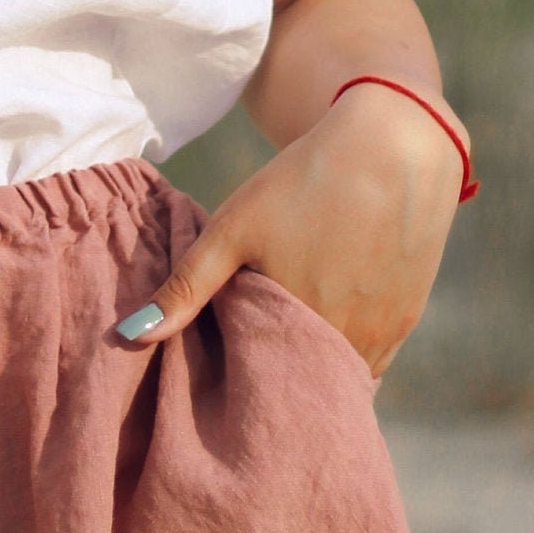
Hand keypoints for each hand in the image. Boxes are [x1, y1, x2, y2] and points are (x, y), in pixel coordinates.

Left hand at [113, 81, 468, 378]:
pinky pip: (370, 362)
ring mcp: (381, 337)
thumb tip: (129, 336)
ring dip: (310, 375)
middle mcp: (345, 346)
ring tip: (280, 351)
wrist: (395, 145)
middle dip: (271, 386)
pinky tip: (321, 333)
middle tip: (246, 364)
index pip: (257, 386)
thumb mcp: (235, 229)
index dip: (234, 384)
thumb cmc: (305, 183)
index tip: (217, 372)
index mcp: (295, 330)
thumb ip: (185, 287)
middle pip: (298, 386)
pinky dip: (343, 358)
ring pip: (337, 378)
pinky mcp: (404, 322)